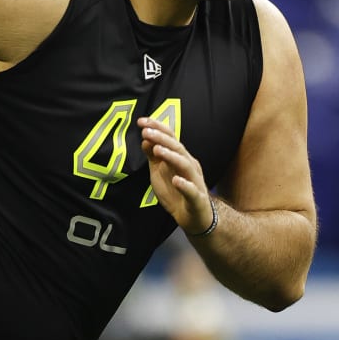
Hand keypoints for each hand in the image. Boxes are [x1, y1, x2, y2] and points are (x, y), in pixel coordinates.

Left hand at [139, 117, 213, 234]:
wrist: (194, 218)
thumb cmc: (176, 192)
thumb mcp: (159, 172)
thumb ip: (153, 156)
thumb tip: (144, 138)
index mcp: (180, 158)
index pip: (170, 138)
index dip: (157, 128)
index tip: (142, 121)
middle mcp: (189, 166)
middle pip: (177, 148)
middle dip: (161, 138)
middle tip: (146, 131)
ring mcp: (194, 181)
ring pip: (185, 165)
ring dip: (172, 156)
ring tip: (158, 150)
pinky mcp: (196, 199)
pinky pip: (192, 190)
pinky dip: (185, 184)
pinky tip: (176, 180)